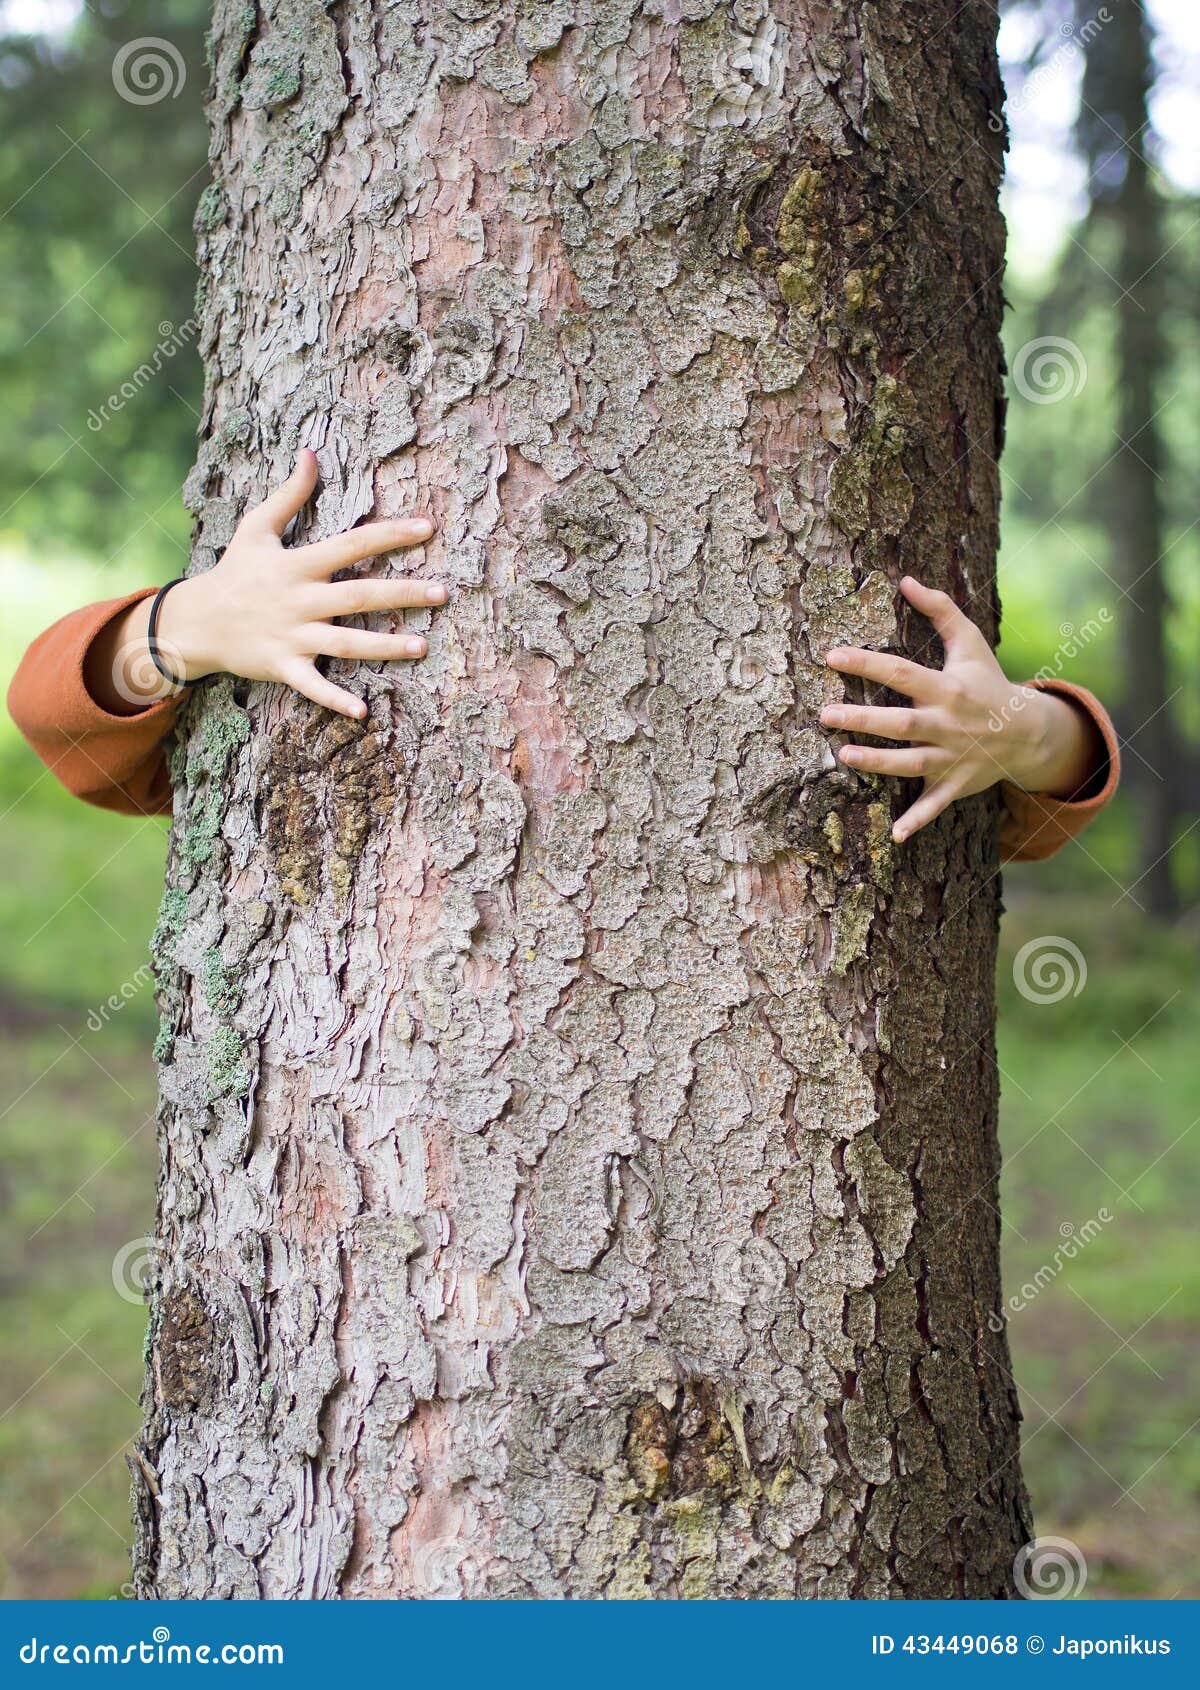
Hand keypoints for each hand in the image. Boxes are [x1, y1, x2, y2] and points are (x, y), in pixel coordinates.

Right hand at [87, 450, 443, 720]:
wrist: (197, 621)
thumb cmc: (235, 571)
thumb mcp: (256, 528)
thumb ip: (289, 494)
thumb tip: (311, 452)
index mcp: (298, 565)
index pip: (351, 545)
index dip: (389, 535)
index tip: (427, 528)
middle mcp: (299, 601)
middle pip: (358, 595)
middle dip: (402, 594)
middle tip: (444, 592)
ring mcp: (292, 637)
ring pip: (345, 643)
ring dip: (384, 647)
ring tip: (423, 647)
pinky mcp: (283, 667)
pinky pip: (312, 686)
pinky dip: (334, 700)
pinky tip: (364, 712)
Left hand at [819, 576, 1102, 842]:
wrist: (1028, 730)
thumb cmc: (988, 681)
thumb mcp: (970, 642)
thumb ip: (940, 610)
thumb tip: (906, 579)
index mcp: (947, 688)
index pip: (901, 673)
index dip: (867, 664)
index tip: (832, 655)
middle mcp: (947, 724)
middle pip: (900, 723)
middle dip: (863, 720)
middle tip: (825, 714)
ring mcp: (951, 757)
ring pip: (910, 764)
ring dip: (878, 764)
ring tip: (843, 757)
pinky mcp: (955, 784)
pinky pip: (934, 805)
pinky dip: (917, 821)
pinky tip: (894, 836)